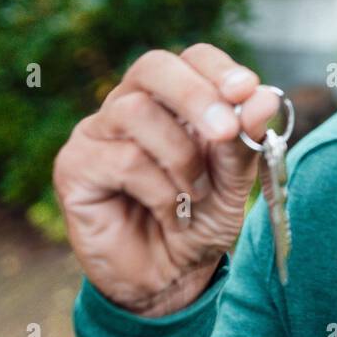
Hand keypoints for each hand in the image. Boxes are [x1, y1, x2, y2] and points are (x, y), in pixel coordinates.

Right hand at [53, 44, 281, 316]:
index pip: (192, 58)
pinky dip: (160, 190)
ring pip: (136, 111)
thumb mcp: (234, 183)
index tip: (246, 90)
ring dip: (180, 158)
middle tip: (226, 131)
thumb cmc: (200, 221)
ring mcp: (97, 133)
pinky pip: (122, 159)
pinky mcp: (73, 166)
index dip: (219, 68)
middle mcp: (131, 105)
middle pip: (153, 67)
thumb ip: (244, 141)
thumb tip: (263, 98)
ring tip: (195, 194)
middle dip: (196, 95)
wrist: (170, 279)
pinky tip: (170, 213)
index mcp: (174, 100)